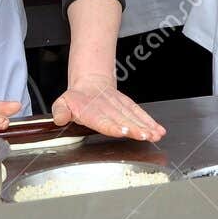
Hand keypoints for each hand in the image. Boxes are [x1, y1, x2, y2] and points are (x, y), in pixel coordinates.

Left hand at [51, 73, 165, 141]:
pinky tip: (158, 130)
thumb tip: (59, 118)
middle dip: (135, 128)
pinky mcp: (128, 106)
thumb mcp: (62, 102)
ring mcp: (119, 107)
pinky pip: (139, 113)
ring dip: (146, 126)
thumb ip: (60, 111)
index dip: (113, 125)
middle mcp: (107, 109)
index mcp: (90, 111)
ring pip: (133, 116)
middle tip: (145, 135)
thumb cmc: (77, 99)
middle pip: (122, 119)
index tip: (123, 130)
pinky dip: (150, 121)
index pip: (102, 120)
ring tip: (155, 134)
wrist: (90, 82)